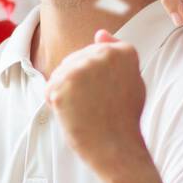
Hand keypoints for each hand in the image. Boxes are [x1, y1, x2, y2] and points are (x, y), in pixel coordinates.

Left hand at [47, 30, 147, 175]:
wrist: (117, 148)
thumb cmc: (124, 117)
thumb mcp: (132, 80)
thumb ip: (117, 53)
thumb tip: (100, 33)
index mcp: (123, 52)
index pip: (93, 54)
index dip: (95, 77)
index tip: (107, 93)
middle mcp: (102, 55)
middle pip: (74, 61)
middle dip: (77, 83)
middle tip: (94, 105)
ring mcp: (80, 69)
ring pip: (60, 74)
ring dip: (65, 92)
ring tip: (84, 109)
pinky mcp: (61, 86)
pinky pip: (50, 89)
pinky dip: (56, 103)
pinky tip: (72, 115)